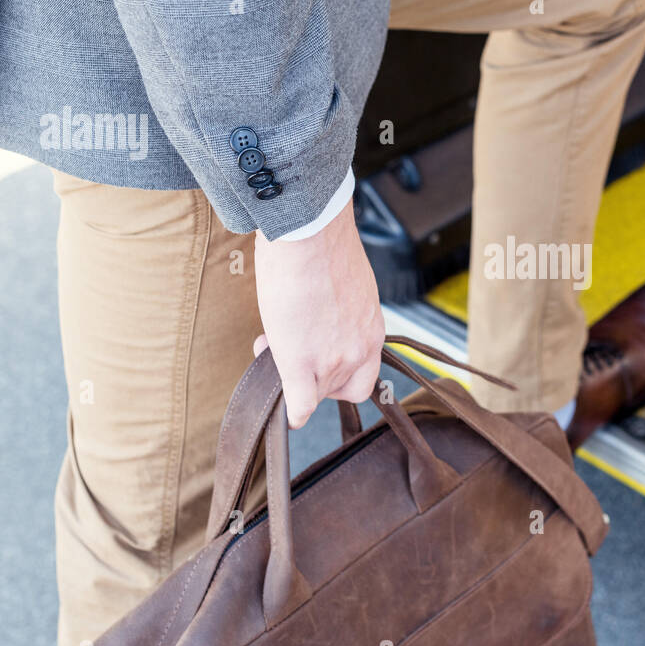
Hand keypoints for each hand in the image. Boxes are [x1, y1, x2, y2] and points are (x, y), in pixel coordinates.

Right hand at [252, 200, 384, 428]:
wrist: (309, 233)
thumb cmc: (323, 245)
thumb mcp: (346, 286)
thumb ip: (339, 312)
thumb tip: (317, 320)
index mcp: (372, 328)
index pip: (365, 372)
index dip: (341, 372)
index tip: (320, 359)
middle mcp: (360, 349)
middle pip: (341, 387)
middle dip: (314, 375)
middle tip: (291, 352)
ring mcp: (332, 359)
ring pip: (317, 393)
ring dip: (294, 379)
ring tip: (272, 346)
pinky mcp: (302, 363)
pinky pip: (300, 404)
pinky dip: (292, 412)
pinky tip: (284, 412)